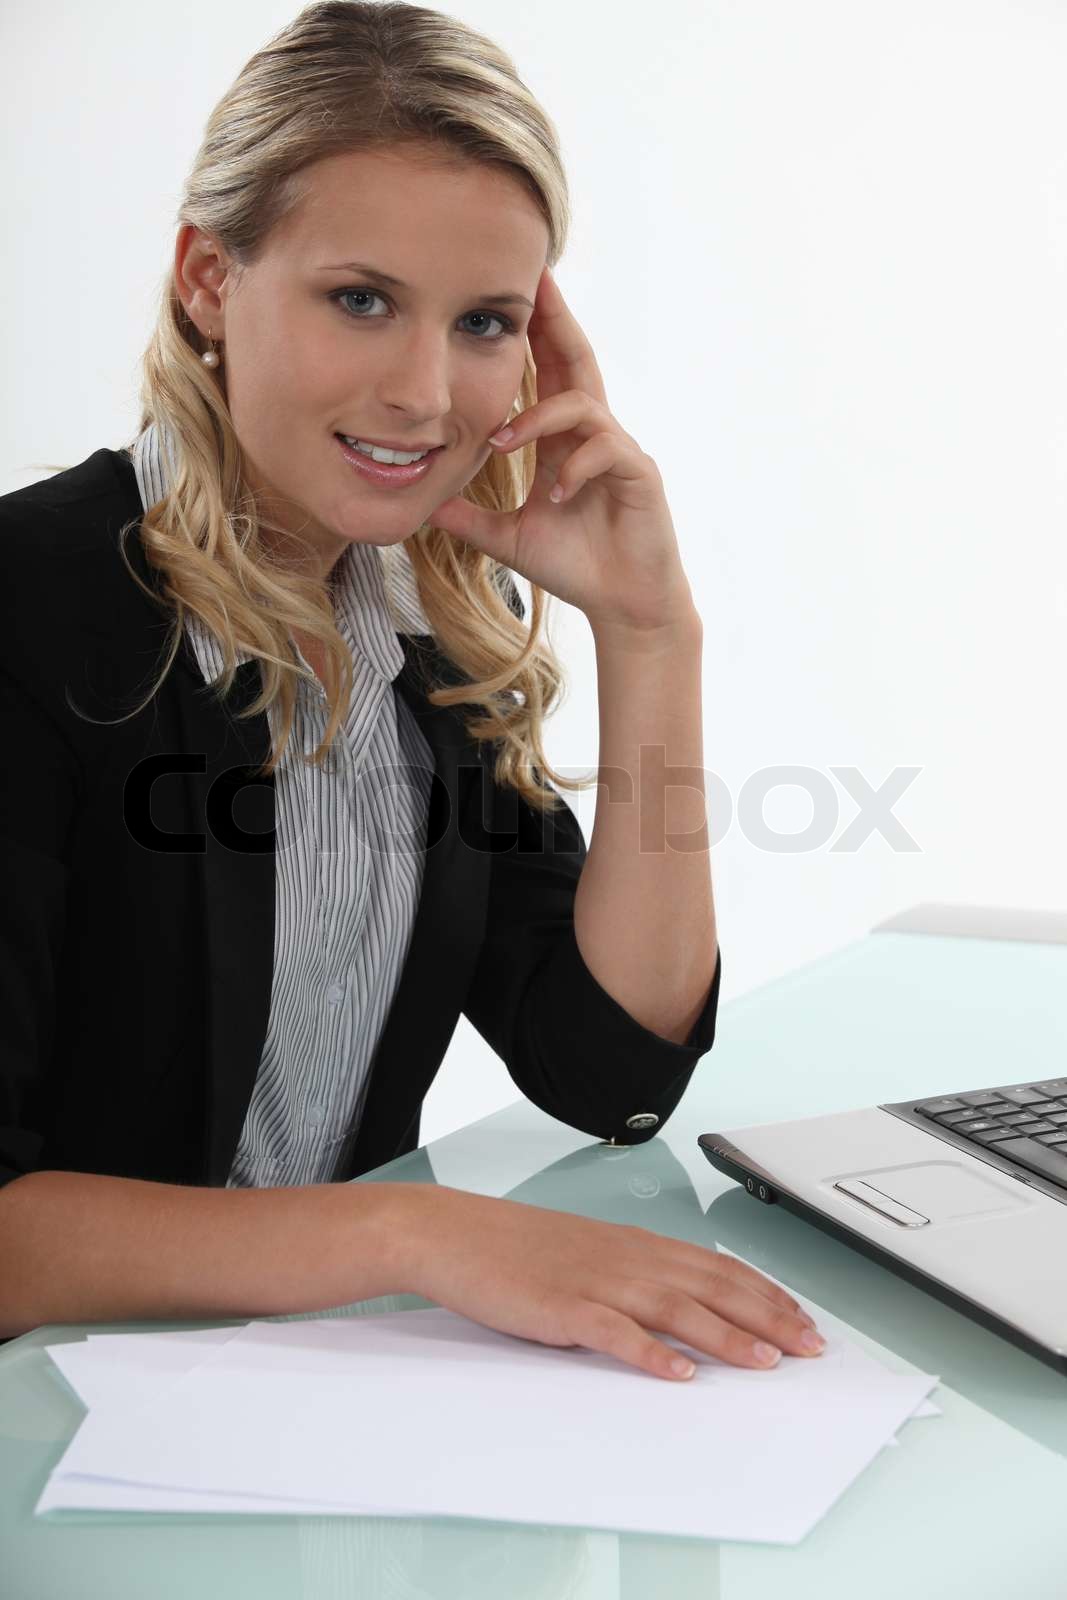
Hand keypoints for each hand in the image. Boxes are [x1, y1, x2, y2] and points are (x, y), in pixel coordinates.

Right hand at [389, 1185, 824, 1380]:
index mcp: (634, 1245)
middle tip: (810, 1346)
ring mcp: (596, 1282)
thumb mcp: (588, 1252)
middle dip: (768, 1317)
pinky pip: (615, 1333)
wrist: (455, 1232)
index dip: (764, 1294)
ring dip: (727, 1337)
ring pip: (677, 1309)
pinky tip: (679, 1373)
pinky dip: (650, 1353)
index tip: (801, 1318)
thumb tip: (680, 1308)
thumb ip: (633, 1274)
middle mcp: (626, 1258)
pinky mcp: (562, 1308)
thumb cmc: (517, 1246)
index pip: (716, 1269)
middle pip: (711, 1287)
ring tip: (766, 1363)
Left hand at [426, 266, 697, 636]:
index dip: (535, 332)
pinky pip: (606, 450)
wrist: (622, 604)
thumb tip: (422, 506)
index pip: (549, 372)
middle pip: (577, 359)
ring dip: (538, 417)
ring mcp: (620, 452)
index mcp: (564, 441)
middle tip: (534, 279)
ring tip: (504, 444)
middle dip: (555, 318)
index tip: (511, 295)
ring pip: (583, 404)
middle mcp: (595, 434)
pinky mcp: (639, 476)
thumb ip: (468, 518)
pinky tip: (555, 494)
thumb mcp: (506, 538)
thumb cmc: (575, 566)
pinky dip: (574, 467)